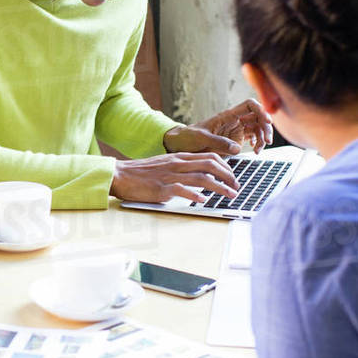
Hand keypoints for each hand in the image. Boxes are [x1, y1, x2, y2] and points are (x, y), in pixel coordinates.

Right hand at [110, 153, 238, 203]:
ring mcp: (170, 175)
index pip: (209, 157)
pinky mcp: (162, 188)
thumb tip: (200, 179)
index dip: (226, 167)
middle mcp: (177, 164)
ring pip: (201, 177)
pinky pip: (182, 190)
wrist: (120, 175)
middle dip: (228, 176)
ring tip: (230, 195)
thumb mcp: (165, 165)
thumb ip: (182, 169)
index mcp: (179, 157)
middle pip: (210, 165)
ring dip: (219, 187)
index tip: (233, 177)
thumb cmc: (142, 173)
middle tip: (237, 187)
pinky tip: (204, 200)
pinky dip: (195, 195)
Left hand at [169, 98, 272, 153]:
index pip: (249, 105)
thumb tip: (237, 148)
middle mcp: (234, 121)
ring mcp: (236, 130)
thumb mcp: (201, 138)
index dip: (261, 110)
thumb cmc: (188, 137)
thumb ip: (218, 142)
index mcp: (227, 115)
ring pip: (257, 128)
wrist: (181, 144)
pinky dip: (257, 144)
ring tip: (258, 151)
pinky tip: (255, 151)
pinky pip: (252, 139)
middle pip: (258, 117)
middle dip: (266, 127)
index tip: (267, 121)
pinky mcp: (236, 140)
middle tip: (266, 141)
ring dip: (262, 138)